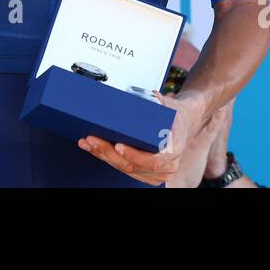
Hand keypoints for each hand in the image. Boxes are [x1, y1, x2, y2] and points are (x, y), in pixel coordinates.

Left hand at [78, 90, 204, 185]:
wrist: (181, 123)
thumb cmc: (174, 115)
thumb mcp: (169, 105)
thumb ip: (160, 102)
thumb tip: (152, 96)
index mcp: (174, 149)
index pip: (154, 160)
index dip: (134, 155)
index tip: (118, 145)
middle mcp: (167, 166)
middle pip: (134, 165)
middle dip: (109, 152)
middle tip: (93, 139)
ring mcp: (156, 173)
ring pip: (125, 168)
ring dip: (103, 156)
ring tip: (88, 142)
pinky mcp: (145, 174)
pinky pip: (124, 168)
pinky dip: (107, 158)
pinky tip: (94, 149)